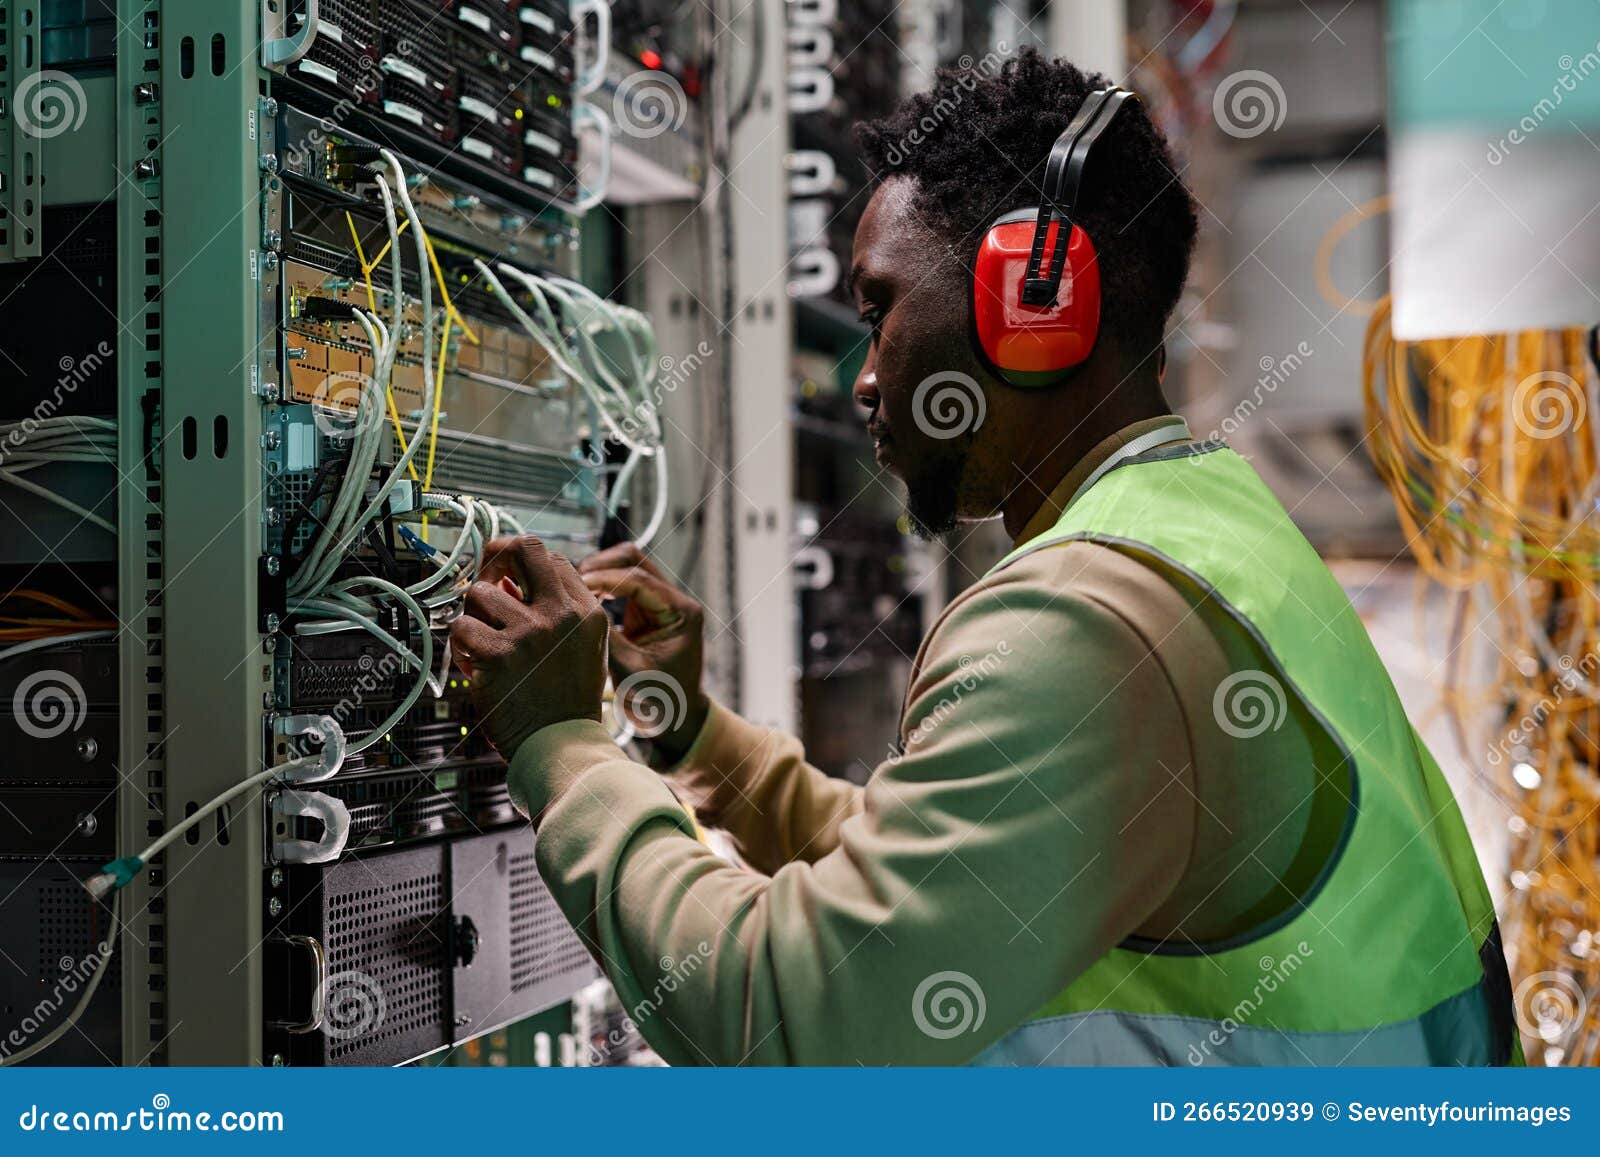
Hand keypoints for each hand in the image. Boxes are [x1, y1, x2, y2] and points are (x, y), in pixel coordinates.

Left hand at [448, 536, 608, 760]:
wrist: (562, 745)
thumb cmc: (567, 704)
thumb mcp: (584, 649)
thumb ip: (558, 612)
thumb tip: (511, 583)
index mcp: (586, 612)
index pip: (552, 558)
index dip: (524, 565)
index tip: (510, 580)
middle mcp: (561, 614)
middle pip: (521, 549)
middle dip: (495, 557)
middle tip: (488, 581)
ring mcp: (530, 632)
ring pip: (478, 592)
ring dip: (473, 616)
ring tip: (483, 642)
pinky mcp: (499, 654)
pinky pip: (460, 627)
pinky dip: (459, 646)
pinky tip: (474, 664)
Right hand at [577, 542, 707, 759]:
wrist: (675, 718)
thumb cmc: (662, 700)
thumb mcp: (629, 670)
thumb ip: (604, 636)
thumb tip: (573, 609)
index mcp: (680, 612)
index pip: (638, 578)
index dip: (603, 578)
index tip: (575, 587)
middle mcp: (672, 601)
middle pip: (633, 560)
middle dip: (600, 566)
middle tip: (571, 583)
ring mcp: (657, 604)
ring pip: (624, 568)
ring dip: (597, 575)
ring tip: (571, 591)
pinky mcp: (642, 612)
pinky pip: (618, 587)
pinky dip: (598, 589)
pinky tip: (578, 602)